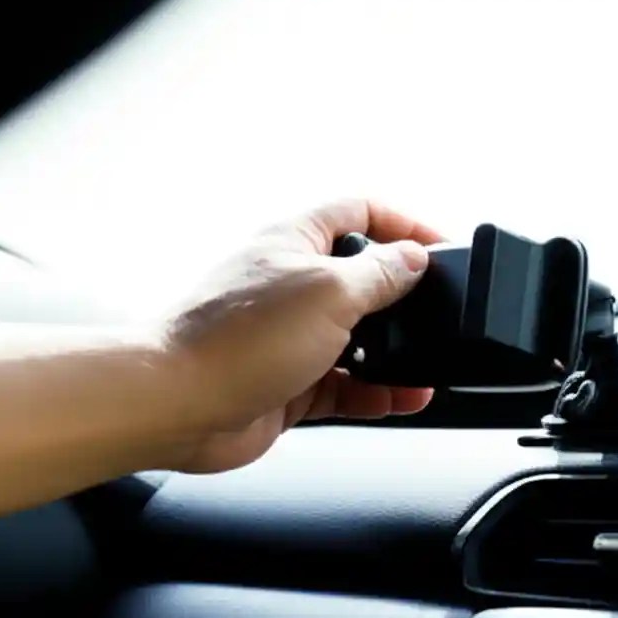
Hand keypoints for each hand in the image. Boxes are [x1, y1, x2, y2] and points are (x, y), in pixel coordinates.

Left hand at [161, 199, 443, 472]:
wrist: (178, 405)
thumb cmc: (235, 340)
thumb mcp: (330, 292)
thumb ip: (381, 275)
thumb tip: (414, 258)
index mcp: (294, 243)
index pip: (358, 212)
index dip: (403, 223)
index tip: (439, 247)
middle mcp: (290, 286)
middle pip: (361, 280)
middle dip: (402, 300)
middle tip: (435, 316)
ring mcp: (287, 338)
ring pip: (356, 340)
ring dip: (393, 355)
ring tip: (426, 367)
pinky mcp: (286, 385)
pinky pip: (343, 385)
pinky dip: (374, 393)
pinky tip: (400, 399)